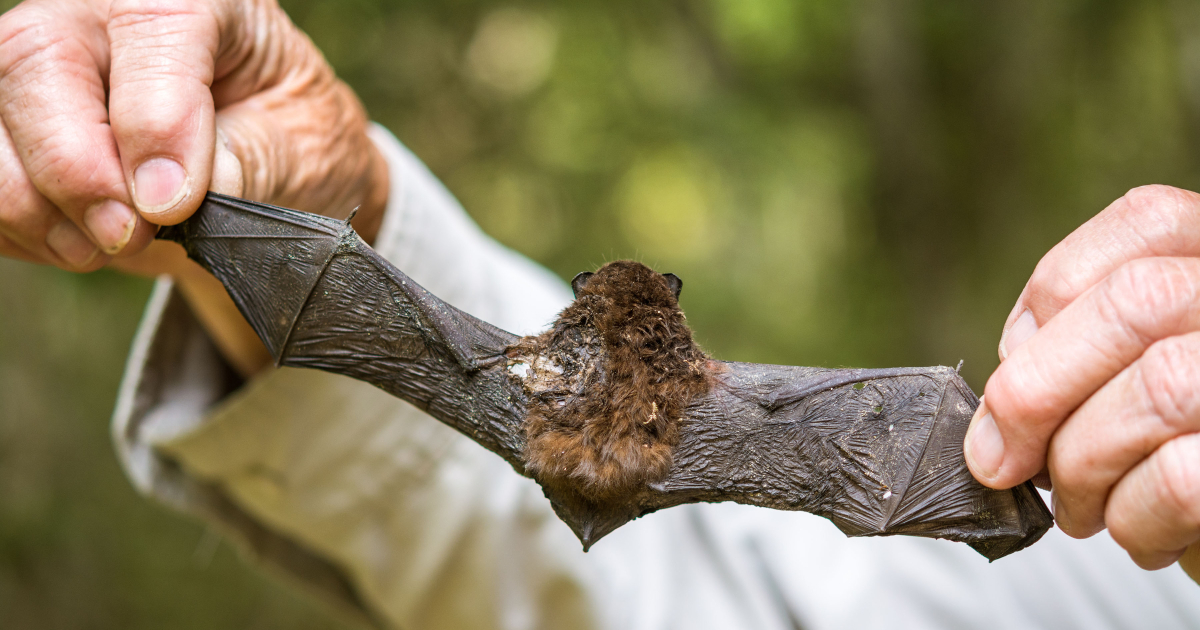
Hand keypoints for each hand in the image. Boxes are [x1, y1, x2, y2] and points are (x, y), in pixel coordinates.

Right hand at [0, 0, 387, 372]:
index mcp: (197, 0)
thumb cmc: (290, 139)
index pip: (153, 28)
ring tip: (110, 245)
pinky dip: (20, 224)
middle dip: (77, 169)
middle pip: (41, 63)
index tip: (171, 205)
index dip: (154, 123)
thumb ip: (246, 161)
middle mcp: (104, 14)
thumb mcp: (302, 148)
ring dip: (39, 205)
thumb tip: (168, 196)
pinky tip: (78, 241)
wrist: (270, 167)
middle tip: (127, 234)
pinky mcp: (11, 120)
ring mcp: (46, 63)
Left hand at [964, 185, 1199, 580]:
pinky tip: (1142, 536)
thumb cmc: (1192, 443)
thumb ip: (1087, 353)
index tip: (1012, 365)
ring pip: (1160, 390)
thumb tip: (993, 423)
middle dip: (1039, 391)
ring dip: (1083, 470)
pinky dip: (1135, 521)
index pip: (1143, 225)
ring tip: (1081, 508)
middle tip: (1004, 461)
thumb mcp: (1150, 369)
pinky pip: (1182, 480)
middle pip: (1138, 302)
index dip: (1055, 298)